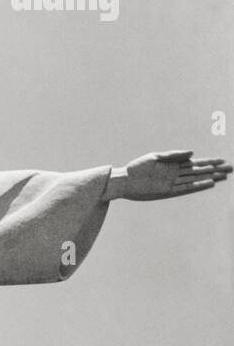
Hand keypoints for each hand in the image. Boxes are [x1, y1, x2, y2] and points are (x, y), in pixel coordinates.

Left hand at [108, 151, 230, 200]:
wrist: (123, 181)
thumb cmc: (137, 168)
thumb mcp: (155, 157)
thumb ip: (174, 155)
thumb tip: (193, 153)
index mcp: (173, 164)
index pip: (195, 163)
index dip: (209, 162)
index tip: (222, 160)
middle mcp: (176, 174)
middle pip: (199, 172)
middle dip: (215, 170)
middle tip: (230, 169)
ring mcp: (173, 183)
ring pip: (196, 180)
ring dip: (210, 178)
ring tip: (224, 177)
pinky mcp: (167, 192)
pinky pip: (186, 189)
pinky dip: (197, 186)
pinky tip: (208, 184)